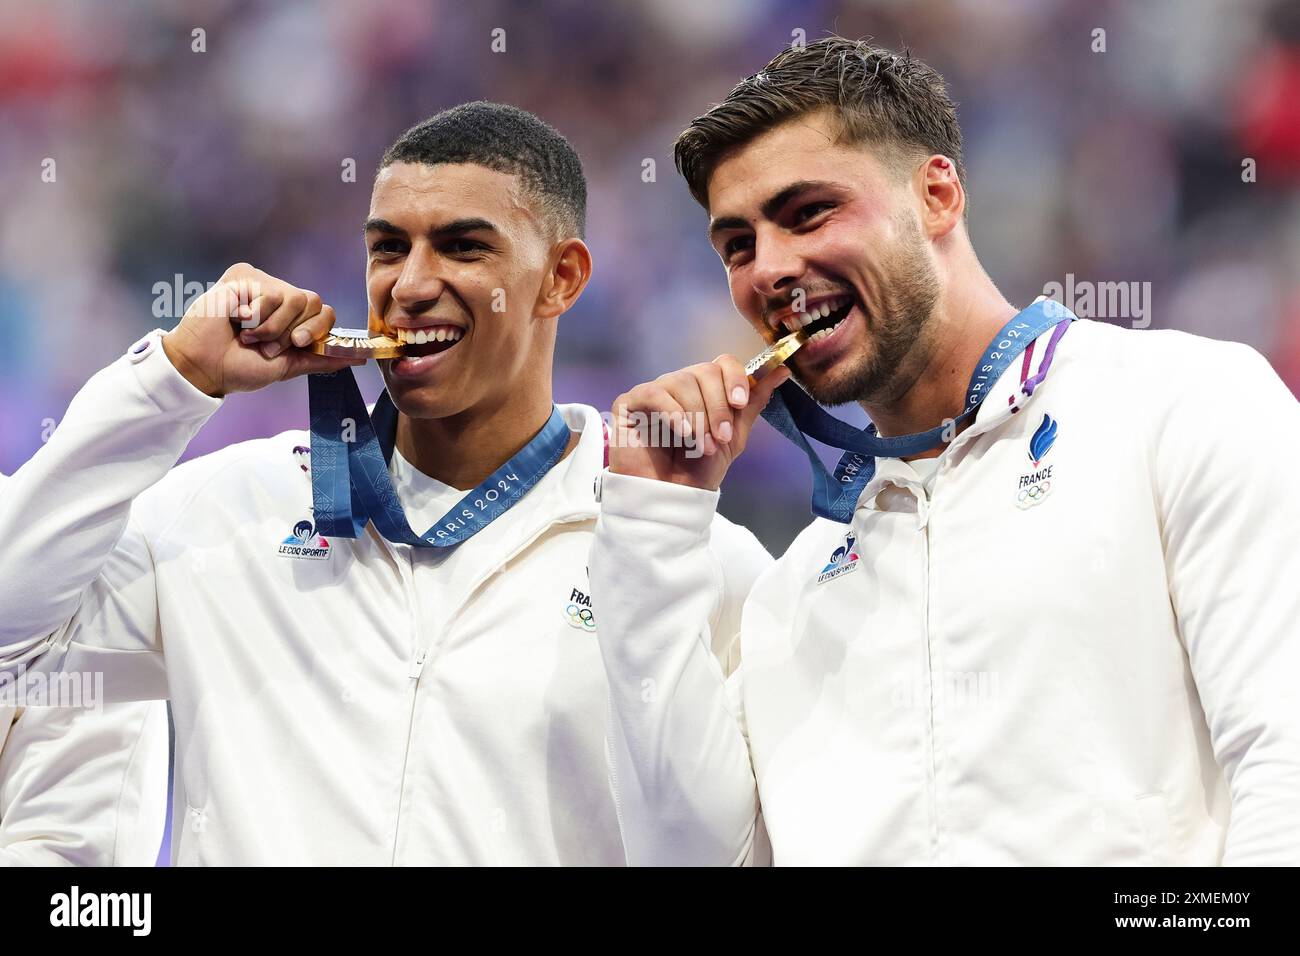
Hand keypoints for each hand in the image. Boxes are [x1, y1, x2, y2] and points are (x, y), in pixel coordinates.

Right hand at [161, 262, 364, 397]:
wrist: (206, 367)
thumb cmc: (241, 367)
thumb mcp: (289, 366)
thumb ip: (322, 359)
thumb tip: (360, 357)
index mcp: (294, 319)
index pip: (325, 312)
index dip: (316, 329)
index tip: (297, 343)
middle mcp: (282, 299)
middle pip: (313, 301)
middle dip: (291, 331)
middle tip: (266, 345)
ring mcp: (263, 285)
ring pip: (293, 297)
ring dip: (270, 327)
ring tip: (247, 335)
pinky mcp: (244, 276)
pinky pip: (268, 292)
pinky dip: (253, 314)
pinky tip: (234, 318)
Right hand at [609, 355, 789, 489]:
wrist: (670, 498)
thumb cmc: (698, 470)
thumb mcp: (733, 436)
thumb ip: (753, 403)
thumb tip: (781, 371)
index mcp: (705, 390)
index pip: (722, 363)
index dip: (734, 378)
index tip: (740, 404)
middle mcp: (679, 385)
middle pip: (704, 371)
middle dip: (718, 406)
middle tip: (720, 437)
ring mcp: (654, 392)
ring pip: (682, 382)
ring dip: (699, 416)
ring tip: (701, 446)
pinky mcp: (629, 402)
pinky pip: (654, 393)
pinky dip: (673, 412)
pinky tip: (682, 432)